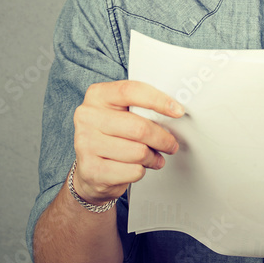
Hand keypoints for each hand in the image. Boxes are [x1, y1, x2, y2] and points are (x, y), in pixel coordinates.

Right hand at [71, 80, 182, 204]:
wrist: (90, 168)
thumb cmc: (111, 135)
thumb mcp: (121, 112)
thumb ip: (140, 106)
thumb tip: (174, 110)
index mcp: (97, 96)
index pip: (130, 91)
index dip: (158, 100)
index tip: (177, 111)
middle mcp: (87, 117)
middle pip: (139, 127)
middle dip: (163, 138)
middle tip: (171, 144)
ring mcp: (86, 144)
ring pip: (139, 152)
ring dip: (153, 157)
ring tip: (153, 157)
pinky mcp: (91, 169)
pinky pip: (132, 171)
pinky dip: (142, 171)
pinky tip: (138, 167)